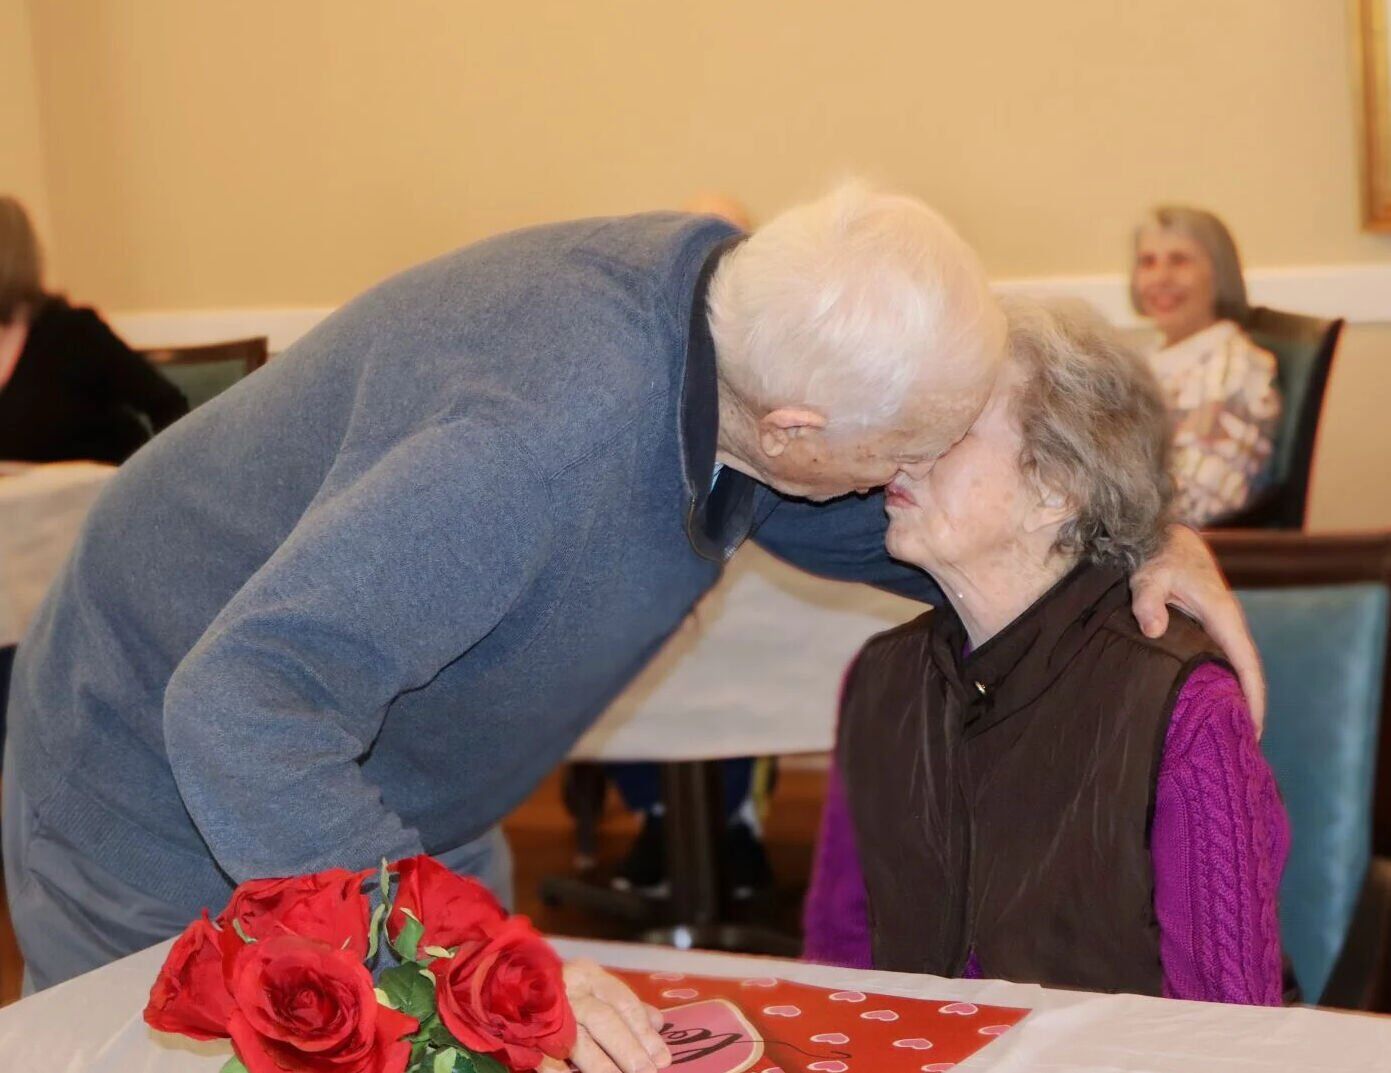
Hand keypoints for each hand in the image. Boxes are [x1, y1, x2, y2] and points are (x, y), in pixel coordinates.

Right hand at [540, 959, 671, 1072]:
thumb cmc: (564, 990)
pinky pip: (549, 1060)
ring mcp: (546, 1013)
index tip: (662, 1058)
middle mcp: (568, 990)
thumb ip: (626, 1005)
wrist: (505, 985)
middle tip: (647, 1072)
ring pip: (578, 1042)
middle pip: (604, 1021)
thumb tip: (658, 1023)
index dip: (643, 1032)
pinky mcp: (528, 1037)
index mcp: (588, 976)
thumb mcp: (595, 988)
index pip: (623, 1002)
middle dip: (628, 1050)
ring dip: (601, 1067)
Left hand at [1130, 524, 1265, 732]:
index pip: (1246, 664)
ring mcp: (1219, 624)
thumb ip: (1148, 601)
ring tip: (1229, 734)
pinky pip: (1221, 659)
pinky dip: (1223, 682)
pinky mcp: (1207, 625)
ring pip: (1234, 667)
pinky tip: (1212, 702)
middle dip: (1249, 707)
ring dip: (1237, 697)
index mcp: (1222, 615)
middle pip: (1246, 673)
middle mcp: (1227, 622)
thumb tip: (1153, 631)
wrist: (1162, 534)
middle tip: (1240, 746)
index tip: (1255, 730)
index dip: (1253, 698)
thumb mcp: (1149, 576)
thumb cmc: (1157, 555)